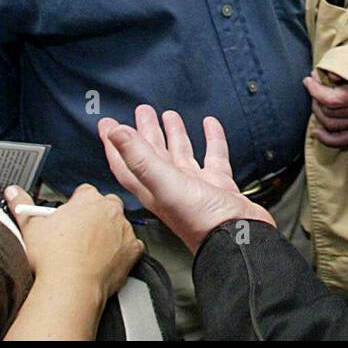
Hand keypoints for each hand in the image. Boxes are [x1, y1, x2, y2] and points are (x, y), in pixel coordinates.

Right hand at [5, 183, 141, 303]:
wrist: (70, 287)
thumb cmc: (52, 258)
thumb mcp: (30, 227)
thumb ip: (22, 205)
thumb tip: (14, 192)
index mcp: (88, 199)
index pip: (84, 192)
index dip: (75, 205)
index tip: (68, 217)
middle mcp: (110, 210)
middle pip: (105, 205)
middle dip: (94, 216)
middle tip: (78, 234)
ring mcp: (124, 229)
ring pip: (119, 225)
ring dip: (109, 233)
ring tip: (89, 251)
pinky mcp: (133, 250)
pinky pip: (131, 246)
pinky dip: (122, 252)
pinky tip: (106, 261)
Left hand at [98, 106, 273, 254]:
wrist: (238, 236)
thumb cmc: (200, 220)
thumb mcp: (165, 184)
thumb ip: (140, 158)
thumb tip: (115, 133)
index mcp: (153, 189)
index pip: (126, 164)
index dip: (115, 145)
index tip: (108, 124)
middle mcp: (171, 187)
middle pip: (153, 154)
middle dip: (146, 131)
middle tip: (142, 111)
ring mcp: (195, 185)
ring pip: (181, 154)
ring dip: (174, 134)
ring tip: (170, 115)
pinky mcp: (218, 184)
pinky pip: (213, 156)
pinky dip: (211, 139)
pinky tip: (210, 125)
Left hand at [303, 73, 347, 147]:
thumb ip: (343, 67)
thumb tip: (331, 76)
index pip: (332, 100)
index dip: (315, 90)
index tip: (308, 79)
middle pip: (330, 112)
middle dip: (315, 97)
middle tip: (312, 84)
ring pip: (332, 125)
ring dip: (318, 113)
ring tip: (315, 99)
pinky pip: (342, 140)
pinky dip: (326, 139)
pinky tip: (315, 132)